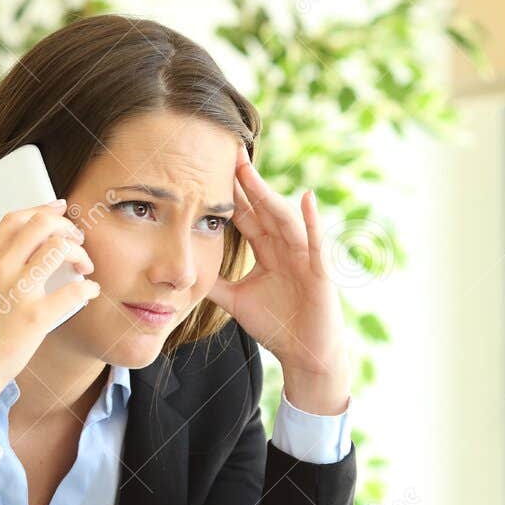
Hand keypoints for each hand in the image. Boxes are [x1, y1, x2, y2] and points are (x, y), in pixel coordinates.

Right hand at [0, 199, 98, 437]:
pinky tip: (91, 292)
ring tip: (85, 267)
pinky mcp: (35, 318)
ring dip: (80, 253)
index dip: (43, 209)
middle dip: (67, 227)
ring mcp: (17, 292)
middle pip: (41, 225)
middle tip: (78, 241)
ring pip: (60, 249)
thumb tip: (25, 256)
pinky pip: (74, 291)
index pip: (15, 218)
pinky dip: (89, 288)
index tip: (60, 209)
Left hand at [209, 146, 349, 414]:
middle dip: (246, 182)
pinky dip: (312, 220)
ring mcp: (303, 256)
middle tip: (228, 151)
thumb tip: (185, 271)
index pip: (245, 216)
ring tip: (250, 170)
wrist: (305, 353)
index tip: (209, 167)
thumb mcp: (236, 301)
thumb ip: (216, 283)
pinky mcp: (319, 271)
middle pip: (262, 209)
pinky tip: (307, 198)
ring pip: (282, 219)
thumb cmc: (277, 325)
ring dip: (267, 194)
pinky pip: (315, 242)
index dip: (229, 194)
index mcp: (267, 250)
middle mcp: (285, 246)